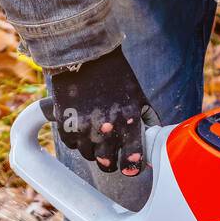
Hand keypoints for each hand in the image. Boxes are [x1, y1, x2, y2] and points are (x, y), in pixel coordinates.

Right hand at [48, 47, 148, 175]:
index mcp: (128, 121)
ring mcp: (84, 128)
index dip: (131, 166)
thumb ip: (147, 121)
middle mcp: (106, 128)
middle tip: (110, 154)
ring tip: (94, 134)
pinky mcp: (65, 124)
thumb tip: (154, 141)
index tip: (129, 166)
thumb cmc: (115, 75)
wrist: (83, 54)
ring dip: (92, 149)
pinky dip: (76, 139)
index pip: (132, 160)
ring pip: (88, 155)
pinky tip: (80, 126)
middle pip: (107, 163)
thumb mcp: (139, 97)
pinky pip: (71, 144)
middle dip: (110, 161)